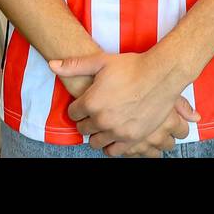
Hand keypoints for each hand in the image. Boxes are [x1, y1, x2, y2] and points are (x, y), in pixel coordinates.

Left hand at [50, 51, 199, 157]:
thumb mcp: (102, 61)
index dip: (78, 107)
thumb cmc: (133, 66)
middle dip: (87, 120)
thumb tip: (52, 65)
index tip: (86, 103)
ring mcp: (117, 131)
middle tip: (96, 111)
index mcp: (91, 102)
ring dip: (98, 134)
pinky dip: (111, 146)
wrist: (162, 74)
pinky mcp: (132, 138)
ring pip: (96, 142)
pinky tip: (115, 135)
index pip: (73, 113)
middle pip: (83, 129)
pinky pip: (114, 151)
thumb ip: (74, 65)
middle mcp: (101, 119)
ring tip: (105, 123)